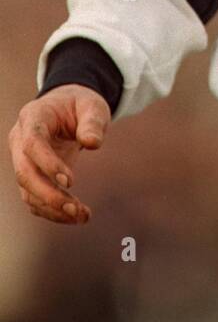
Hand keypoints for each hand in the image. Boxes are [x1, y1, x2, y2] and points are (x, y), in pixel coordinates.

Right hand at [8, 85, 109, 223]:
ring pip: (27, 191)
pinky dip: (53, 212)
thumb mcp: (92, 106)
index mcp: (33, 117)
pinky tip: (77, 216)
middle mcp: (20, 140)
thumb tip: (92, 143)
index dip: (48, 163)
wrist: (67, 109)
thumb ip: (93, 122)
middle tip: (76, 209)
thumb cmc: (80, 105)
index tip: (70, 181)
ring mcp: (21, 160)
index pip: (32, 143)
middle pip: (24, 172)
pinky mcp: (30, 176)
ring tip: (82, 216)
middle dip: (48, 194)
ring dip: (52, 208)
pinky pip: (35, 199)